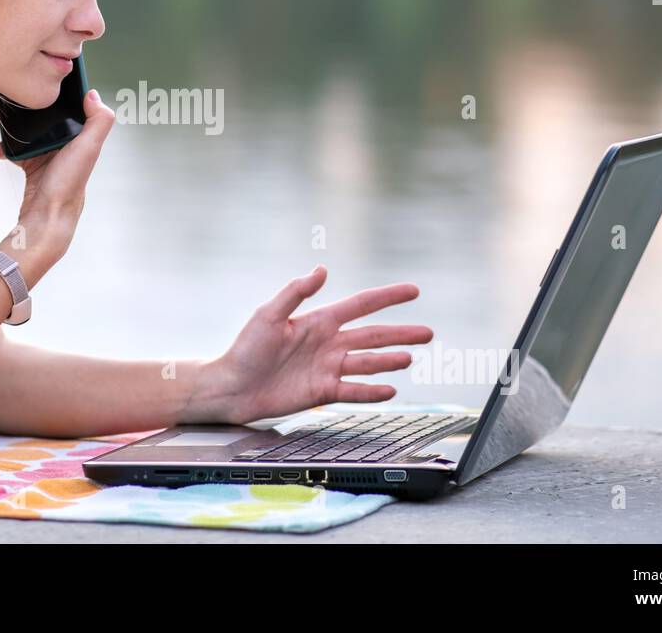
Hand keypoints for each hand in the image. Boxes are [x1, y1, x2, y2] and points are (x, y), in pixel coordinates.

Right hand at [0, 89, 114, 262]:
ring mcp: (44, 151)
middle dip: (12, 106)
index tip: (25, 80)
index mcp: (76, 132)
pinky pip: (10, 149)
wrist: (47, 217)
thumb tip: (92, 93)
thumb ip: (99, 121)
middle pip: (35, 113)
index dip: (44, 91)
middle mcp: (61, 139)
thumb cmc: (69, 183)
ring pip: (19, 128)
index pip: (60, 103)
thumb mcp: (89, 149)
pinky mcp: (29, 164)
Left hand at [186, 265, 431, 424]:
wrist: (232, 387)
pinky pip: (353, 390)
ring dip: (390, 361)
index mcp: (318, 321)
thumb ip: (296, 293)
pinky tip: (390, 390)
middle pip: (373, 336)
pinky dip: (372, 391)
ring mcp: (327, 368)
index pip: (361, 306)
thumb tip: (322, 270)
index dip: (388, 297)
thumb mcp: (269, 315)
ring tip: (410, 357)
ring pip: (367, 363)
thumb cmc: (245, 349)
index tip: (413, 291)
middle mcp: (328, 343)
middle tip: (429, 332)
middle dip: (401, 333)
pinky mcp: (322, 392)